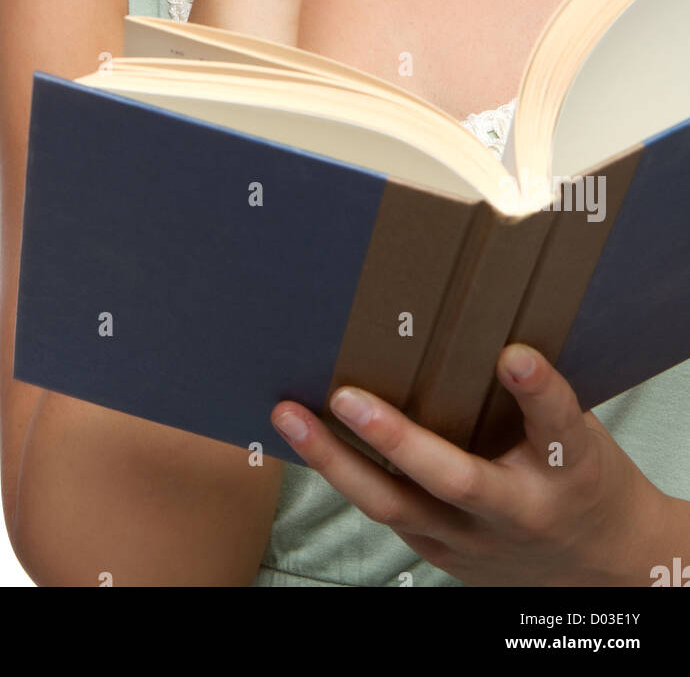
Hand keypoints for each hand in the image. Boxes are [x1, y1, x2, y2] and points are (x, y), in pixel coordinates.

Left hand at [271, 343, 670, 585]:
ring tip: (290, 414)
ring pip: (396, 504)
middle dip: (396, 438)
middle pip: (453, 478)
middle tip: (347, 396)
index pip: (558, 425)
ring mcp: (472, 539)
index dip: (539, 390)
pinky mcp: (441, 552)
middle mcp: (517, 510)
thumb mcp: (581, 431)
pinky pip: (386, 512)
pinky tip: (306, 441)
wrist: (598, 567)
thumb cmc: (580, 478)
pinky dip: (342, 476)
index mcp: (569, 469)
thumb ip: (539, 392)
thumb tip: (489, 321)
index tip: (515, 355)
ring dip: (336, 460)